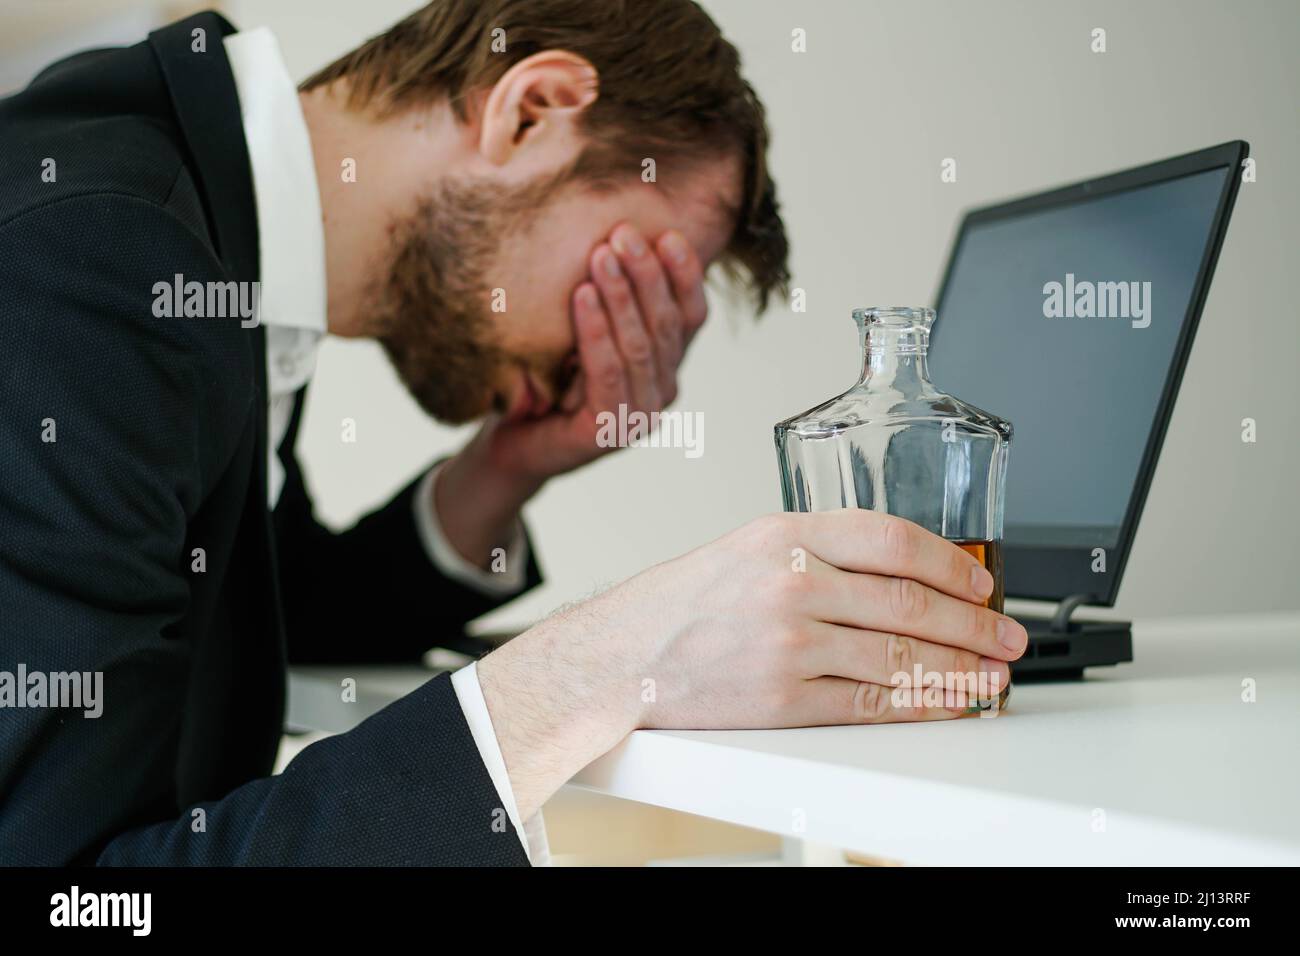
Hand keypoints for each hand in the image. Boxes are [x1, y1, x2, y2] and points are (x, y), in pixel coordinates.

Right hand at [477, 510, 1029, 817]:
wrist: (623, 655)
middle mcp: (790, 584)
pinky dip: (919, 703)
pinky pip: (870, 702)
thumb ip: (817, 552)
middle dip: (973, 623)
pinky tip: (946, 701)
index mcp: (784, 534)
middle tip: (1007, 634)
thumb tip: (899, 573)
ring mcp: (789, 644)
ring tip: (992, 673)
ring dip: (960, 667)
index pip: (892, 539)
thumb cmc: (681, 602)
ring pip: (900, 655)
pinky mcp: (784, 699)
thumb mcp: (747, 548)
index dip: (950, 563)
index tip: (980, 581)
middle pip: (909, 602)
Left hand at [483, 222, 708, 481]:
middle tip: (622, 233)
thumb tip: (619, 231)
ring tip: (601, 254)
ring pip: (638, 345)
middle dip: (646, 274)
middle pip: (665, 324)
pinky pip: (606, 370)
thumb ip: (615, 300)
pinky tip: (582, 295)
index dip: (685, 275)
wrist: (517, 442)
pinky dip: (595, 329)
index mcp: (669, 364)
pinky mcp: (609, 430)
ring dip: (621, 295)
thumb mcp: (589, 332)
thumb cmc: (552, 378)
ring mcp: (640, 415)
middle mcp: (663, 390)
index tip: (668, 234)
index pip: (691, 315)